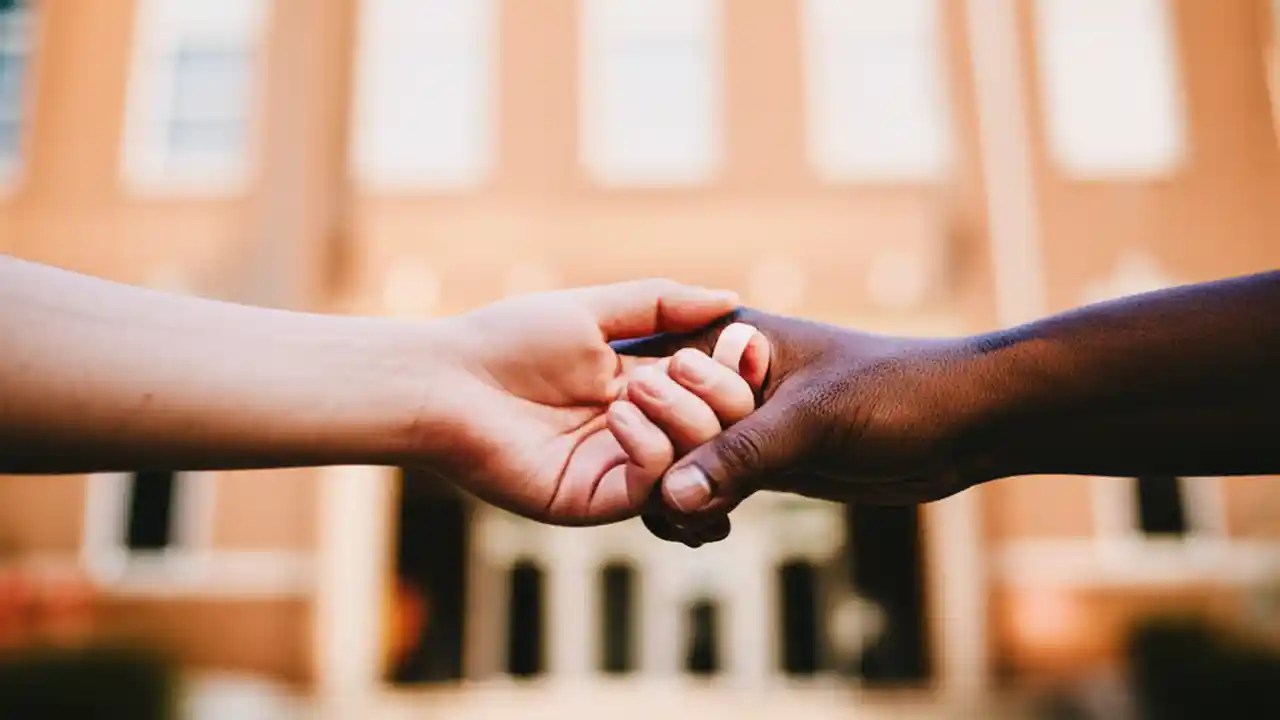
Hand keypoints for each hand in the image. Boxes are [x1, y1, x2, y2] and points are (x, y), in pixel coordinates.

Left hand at [414, 279, 739, 525]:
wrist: (448, 382)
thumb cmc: (509, 340)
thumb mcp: (594, 310)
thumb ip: (662, 304)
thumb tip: (729, 298)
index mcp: (644, 388)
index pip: (717, 390)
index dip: (733, 371)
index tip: (740, 344)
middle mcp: (640, 432)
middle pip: (721, 431)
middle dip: (714, 395)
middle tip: (674, 368)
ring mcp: (619, 469)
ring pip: (695, 461)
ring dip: (680, 416)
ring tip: (636, 386)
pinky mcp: (595, 500)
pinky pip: (652, 484)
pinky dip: (650, 445)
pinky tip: (617, 414)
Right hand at [620, 309, 994, 542]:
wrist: (965, 424)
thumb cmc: (899, 394)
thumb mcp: (815, 420)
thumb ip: (740, 454)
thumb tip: (670, 496)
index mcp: (728, 339)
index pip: (651, 382)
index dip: (639, 430)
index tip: (649, 476)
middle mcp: (725, 376)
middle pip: (656, 428)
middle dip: (654, 474)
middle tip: (678, 512)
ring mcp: (742, 420)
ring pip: (677, 464)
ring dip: (674, 500)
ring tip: (697, 530)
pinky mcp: (762, 459)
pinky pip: (708, 486)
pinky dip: (697, 511)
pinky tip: (707, 533)